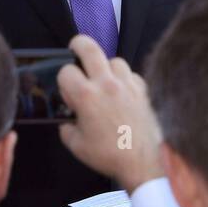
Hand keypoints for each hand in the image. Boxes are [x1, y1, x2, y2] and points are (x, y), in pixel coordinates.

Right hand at [58, 35, 164, 191]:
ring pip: (114, 60)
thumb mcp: (77, 147)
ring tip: (105, 81)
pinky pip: (132, 74)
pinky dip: (125, 80)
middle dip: (78, 44)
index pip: (66, 71)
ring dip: (106, 67)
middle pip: (89, 47)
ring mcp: (128, 84)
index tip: (68, 93)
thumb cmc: (109, 155)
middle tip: (75, 48)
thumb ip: (66, 130)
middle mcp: (107, 84)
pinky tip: (123, 93)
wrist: (144, 162)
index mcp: (86, 96)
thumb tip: (67, 123)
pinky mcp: (144, 90)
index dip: (63, 80)